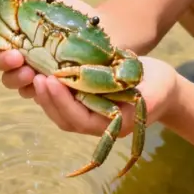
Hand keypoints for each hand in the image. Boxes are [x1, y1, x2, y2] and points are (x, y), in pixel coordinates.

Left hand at [0, 49, 179, 137]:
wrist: (160, 84)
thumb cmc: (159, 88)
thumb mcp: (156, 91)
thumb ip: (143, 99)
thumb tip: (132, 99)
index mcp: (110, 125)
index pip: (78, 118)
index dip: (62, 102)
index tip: (50, 81)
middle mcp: (94, 122)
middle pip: (62, 116)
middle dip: (47, 98)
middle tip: (34, 76)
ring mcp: (88, 111)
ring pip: (59, 108)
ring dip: (44, 93)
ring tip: (33, 71)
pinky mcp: (84, 99)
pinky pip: (63, 97)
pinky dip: (51, 86)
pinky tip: (41, 68)